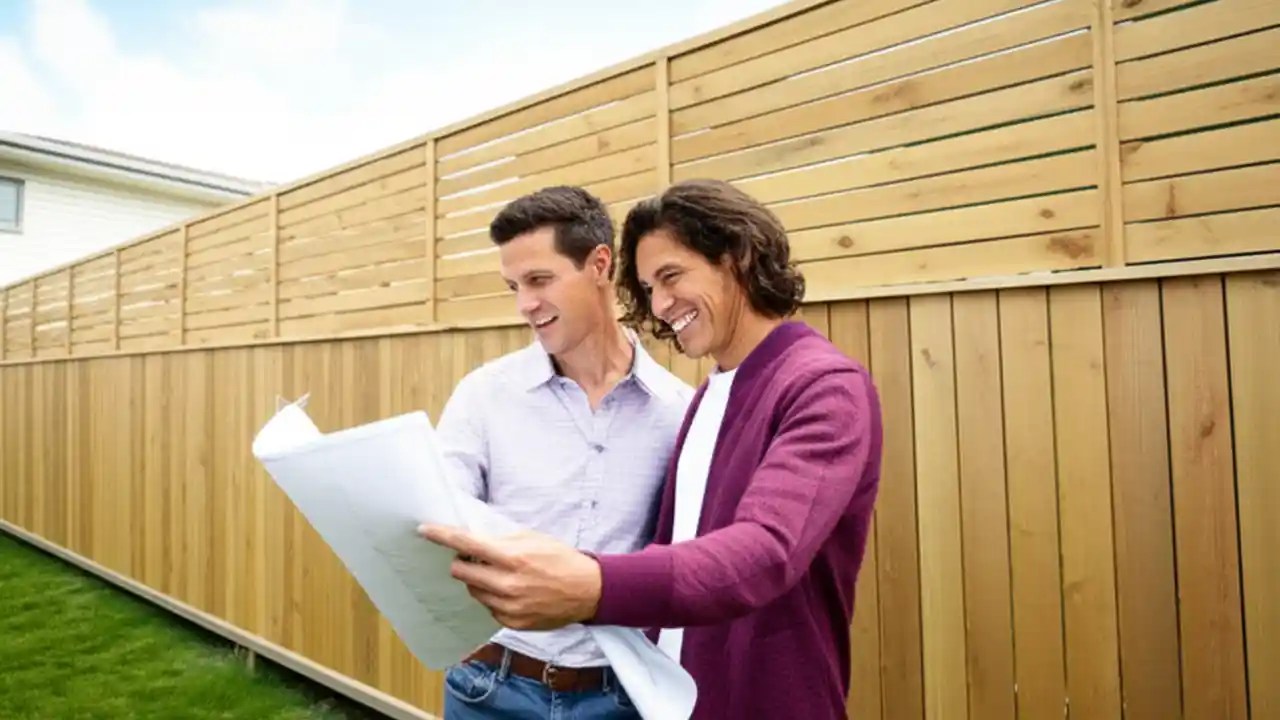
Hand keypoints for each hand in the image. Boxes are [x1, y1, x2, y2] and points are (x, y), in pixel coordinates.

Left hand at [418, 524, 601, 630]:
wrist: (587, 590)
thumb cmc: (560, 559)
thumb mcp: (532, 539)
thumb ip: (501, 540)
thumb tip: (472, 541)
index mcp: (512, 558)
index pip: (466, 544)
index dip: (442, 536)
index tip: (425, 530)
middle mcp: (507, 584)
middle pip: (461, 571)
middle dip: (463, 561)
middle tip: (474, 557)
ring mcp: (509, 606)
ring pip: (473, 590)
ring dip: (478, 580)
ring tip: (498, 574)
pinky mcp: (512, 622)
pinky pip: (488, 607)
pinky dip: (492, 596)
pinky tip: (510, 591)